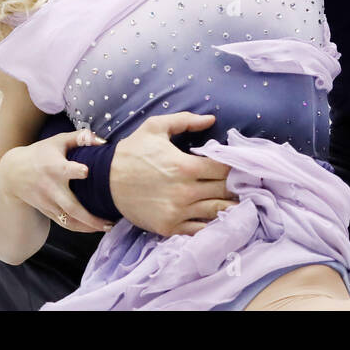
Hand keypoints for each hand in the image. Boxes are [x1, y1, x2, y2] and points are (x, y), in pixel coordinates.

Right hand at [0, 127, 115, 232]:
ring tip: (107, 227)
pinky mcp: (47, 211)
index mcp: (55, 167)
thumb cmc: (41, 154)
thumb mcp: (57, 141)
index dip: (76, 171)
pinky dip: (79, 228)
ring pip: (68, 219)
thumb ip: (79, 138)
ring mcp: (49, 202)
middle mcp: (52, 187)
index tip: (86, 172)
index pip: (65, 170)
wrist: (13, 174)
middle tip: (109, 222)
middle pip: (70, 205)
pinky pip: (64, 223)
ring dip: (87, 226)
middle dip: (89, 216)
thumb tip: (103, 140)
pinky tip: (94, 228)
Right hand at [108, 112, 239, 237]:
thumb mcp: (155, 128)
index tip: (239, 165)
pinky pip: (200, 230)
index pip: (226, 169)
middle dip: (237, 186)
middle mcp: (186, 191)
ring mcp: (178, 212)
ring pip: (218, 212)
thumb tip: (211, 119)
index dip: (236, 166)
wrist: (104, 181)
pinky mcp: (169, 227)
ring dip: (230, 206)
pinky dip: (213, 224)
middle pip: (226, 191)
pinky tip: (219, 218)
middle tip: (245, 183)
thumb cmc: (132, 152)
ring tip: (238, 200)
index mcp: (186, 166)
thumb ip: (185, 121)